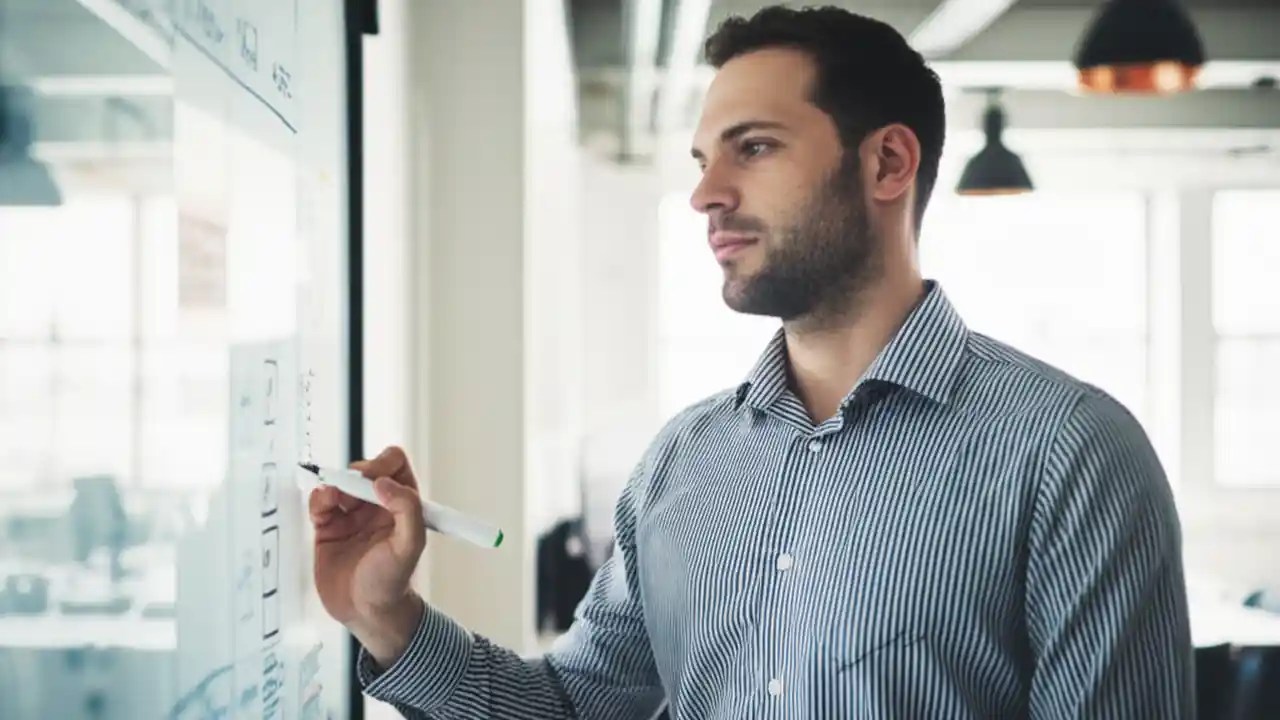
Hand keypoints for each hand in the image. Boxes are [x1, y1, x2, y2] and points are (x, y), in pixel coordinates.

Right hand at [309, 445, 426, 666]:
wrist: (366, 612)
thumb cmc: (391, 582)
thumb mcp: (410, 546)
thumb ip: (407, 509)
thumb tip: (384, 483)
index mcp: (402, 503)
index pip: (394, 464)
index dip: (382, 465)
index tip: (373, 482)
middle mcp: (377, 505)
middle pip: (363, 468)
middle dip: (355, 474)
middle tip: (350, 491)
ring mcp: (351, 515)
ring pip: (339, 482)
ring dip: (334, 484)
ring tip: (332, 500)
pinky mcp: (328, 527)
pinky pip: (320, 501)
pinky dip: (318, 498)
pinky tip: (322, 507)